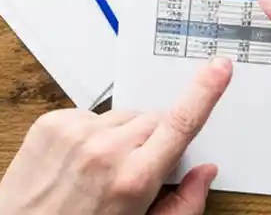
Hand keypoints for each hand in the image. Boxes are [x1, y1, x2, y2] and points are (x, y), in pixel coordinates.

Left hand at [0, 57, 232, 214]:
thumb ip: (183, 205)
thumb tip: (205, 172)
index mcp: (133, 179)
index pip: (181, 123)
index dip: (205, 92)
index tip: (219, 69)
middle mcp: (104, 150)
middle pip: (153, 120)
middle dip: (154, 140)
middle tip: (135, 172)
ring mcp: (74, 132)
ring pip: (122, 116)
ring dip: (121, 136)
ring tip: (100, 172)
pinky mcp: (51, 123)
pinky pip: (90, 115)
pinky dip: (92, 134)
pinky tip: (80, 163)